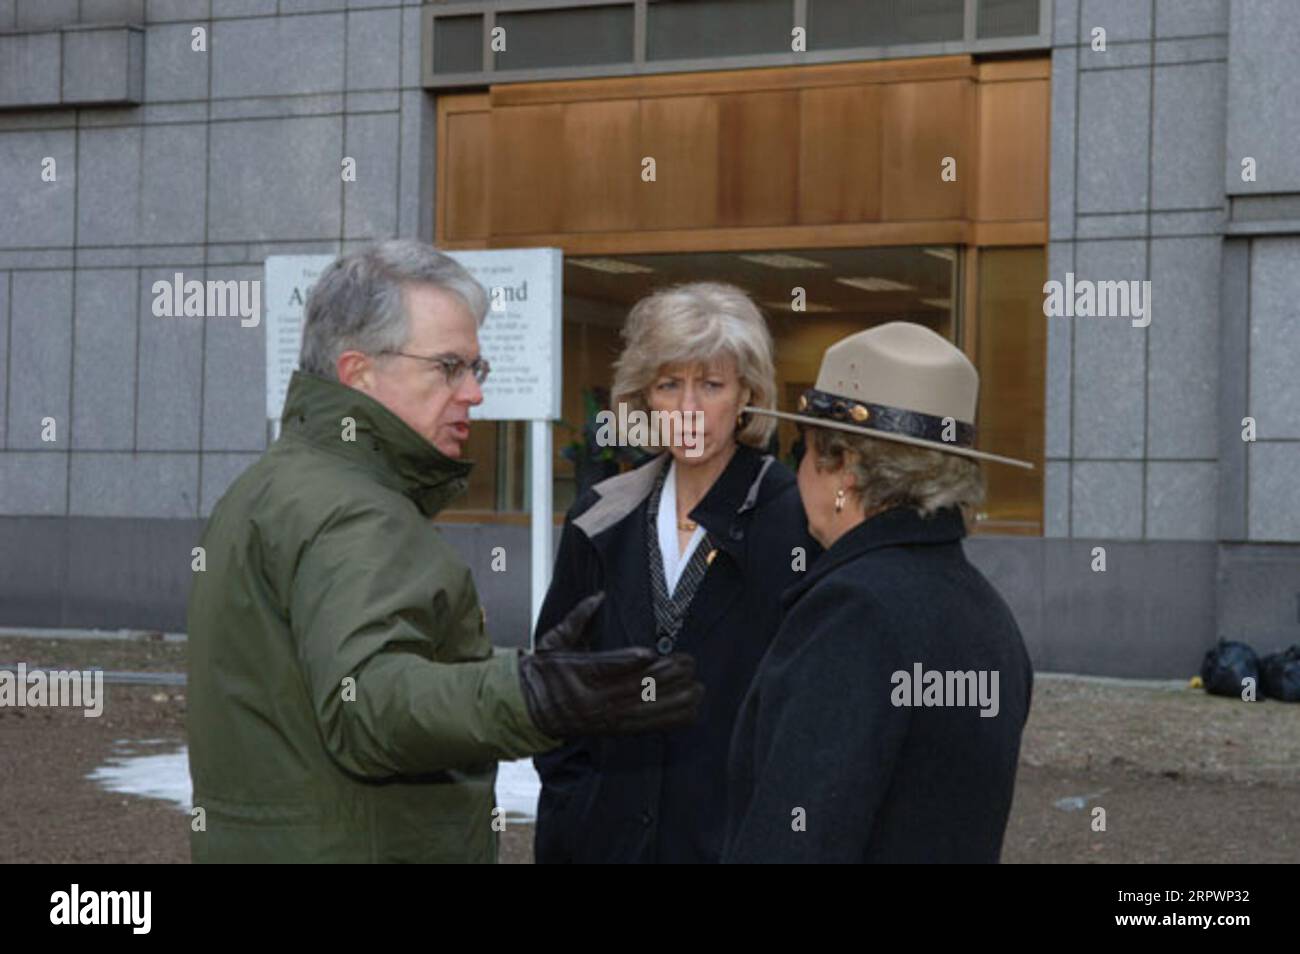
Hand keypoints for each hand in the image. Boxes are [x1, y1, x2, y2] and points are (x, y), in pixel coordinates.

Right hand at [520, 594, 703, 737]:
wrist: (528, 710)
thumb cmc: (543, 673)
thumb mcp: (552, 641)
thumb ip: (577, 619)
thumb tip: (597, 597)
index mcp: (575, 673)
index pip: (605, 667)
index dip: (629, 661)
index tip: (652, 653)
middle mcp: (591, 698)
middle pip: (632, 688)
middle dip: (664, 677)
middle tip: (688, 663)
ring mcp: (604, 717)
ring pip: (644, 709)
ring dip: (673, 700)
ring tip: (696, 688)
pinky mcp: (614, 729)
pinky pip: (646, 726)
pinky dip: (669, 720)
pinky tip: (689, 713)